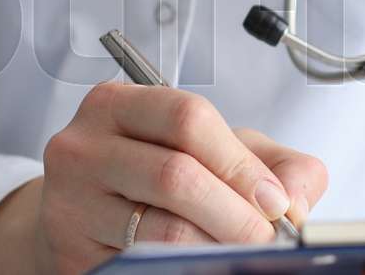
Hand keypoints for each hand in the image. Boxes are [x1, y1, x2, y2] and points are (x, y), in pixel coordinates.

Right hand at [0, 82, 328, 274]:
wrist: (79, 217)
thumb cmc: (148, 177)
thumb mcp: (211, 150)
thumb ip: (268, 162)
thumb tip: (294, 199)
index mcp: (116, 105)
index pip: (188, 119)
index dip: (241, 164)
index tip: (275, 201)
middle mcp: (82, 148)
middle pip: (175, 175)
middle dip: (236, 212)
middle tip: (266, 236)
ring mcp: (70, 203)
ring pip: (162, 229)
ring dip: (217, 245)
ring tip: (240, 252)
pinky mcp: (71, 252)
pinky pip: (143, 263)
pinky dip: (186, 265)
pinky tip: (205, 262)